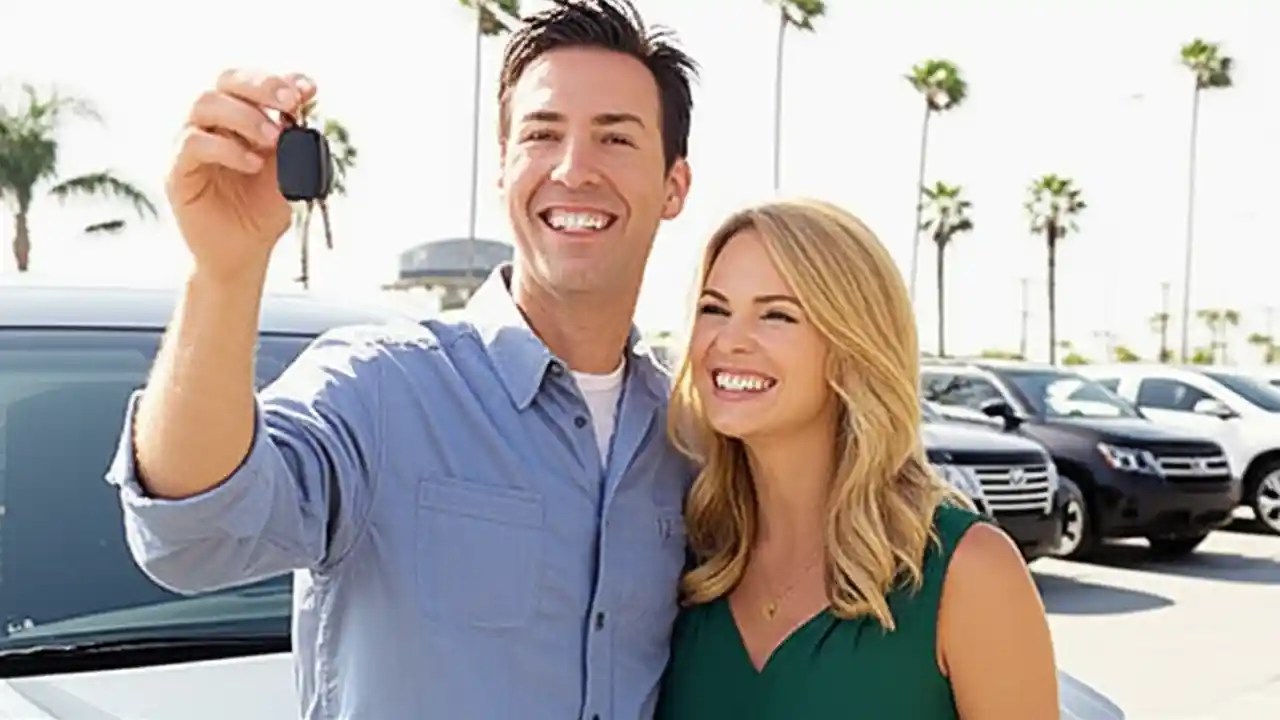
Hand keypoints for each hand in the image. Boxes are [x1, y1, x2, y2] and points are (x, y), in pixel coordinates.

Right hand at [167, 70, 316, 281]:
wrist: (244, 255)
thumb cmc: (262, 211)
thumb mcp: (287, 170)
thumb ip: (294, 137)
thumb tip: (308, 97)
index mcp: (236, 119)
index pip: (248, 82)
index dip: (276, 79)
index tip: (307, 89)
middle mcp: (210, 125)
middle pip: (224, 82)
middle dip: (261, 87)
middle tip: (290, 104)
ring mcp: (190, 145)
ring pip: (205, 105)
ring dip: (246, 116)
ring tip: (274, 140)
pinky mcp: (177, 171)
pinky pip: (193, 144)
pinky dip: (227, 148)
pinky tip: (252, 163)